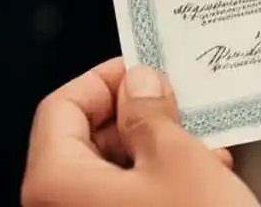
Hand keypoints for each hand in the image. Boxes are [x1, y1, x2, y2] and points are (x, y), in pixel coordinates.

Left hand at [23, 58, 258, 206]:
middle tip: (180, 104)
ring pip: (108, 174)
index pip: (59, 108)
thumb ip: (150, 112)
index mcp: (55, 184)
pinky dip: (158, 183)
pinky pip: (123, 203)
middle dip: (136, 118)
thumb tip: (137, 84)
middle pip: (82, 142)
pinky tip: (204, 178)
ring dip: (154, 150)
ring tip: (205, 144)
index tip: (143, 68)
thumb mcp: (177, 157)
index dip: (103, 81)